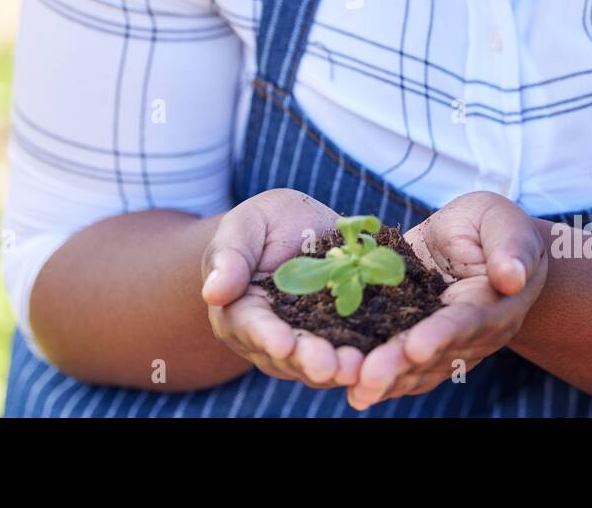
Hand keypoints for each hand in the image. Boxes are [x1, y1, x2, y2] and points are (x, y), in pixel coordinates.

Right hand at [201, 188, 365, 388]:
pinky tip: (378, 361)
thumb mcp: (244, 226)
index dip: (267, 336)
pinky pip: (349, 352)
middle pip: (287, 355)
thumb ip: (229, 256)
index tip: (283, 343)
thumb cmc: (264, 223)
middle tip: (329, 366)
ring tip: (357, 368)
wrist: (302, 227)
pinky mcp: (339, 339)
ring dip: (338, 369)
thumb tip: (213, 292)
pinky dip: (364, 359)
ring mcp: (306, 343)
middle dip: (308, 361)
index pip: (250, 327)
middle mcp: (270, 337)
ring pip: (318, 363)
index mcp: (240, 311)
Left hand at [346, 191, 546, 409]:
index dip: (440, 335)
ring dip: (384, 379)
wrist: (475, 240)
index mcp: (494, 307)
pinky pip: (399, 363)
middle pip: (434, 355)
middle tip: (367, 378)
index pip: (465, 323)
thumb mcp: (502, 223)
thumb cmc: (493, 226)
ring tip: (352, 387)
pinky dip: (376, 375)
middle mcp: (470, 336)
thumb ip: (510, 247)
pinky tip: (348, 384)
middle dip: (399, 366)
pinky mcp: (418, 341)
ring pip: (414, 368)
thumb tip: (511, 277)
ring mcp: (444, 344)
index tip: (415, 348)